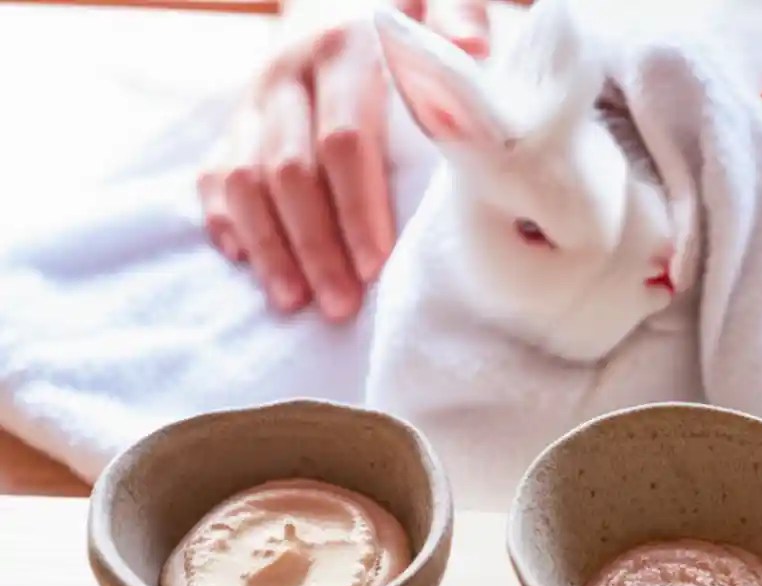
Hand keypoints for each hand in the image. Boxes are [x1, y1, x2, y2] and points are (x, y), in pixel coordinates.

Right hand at [198, 0, 490, 319]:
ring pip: (243, 181)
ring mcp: (253, 101)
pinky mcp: (234, 123)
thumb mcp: (435, 5)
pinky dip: (227, 223)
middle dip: (314, 244)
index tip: (376, 264)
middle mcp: (287, 74)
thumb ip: (456, 18)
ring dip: (269, 247)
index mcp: (342, 48)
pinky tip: (250, 267)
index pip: (345, 141)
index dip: (359, 208)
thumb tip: (473, 46)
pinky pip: (214, 177)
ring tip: (293, 303)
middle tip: (339, 306)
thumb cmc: (409, 23)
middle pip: (290, 172)